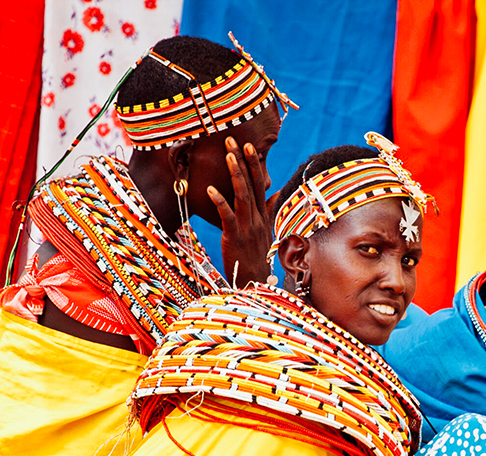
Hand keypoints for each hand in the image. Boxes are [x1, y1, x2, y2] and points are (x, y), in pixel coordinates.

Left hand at [207, 137, 272, 286]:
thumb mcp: (265, 234)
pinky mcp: (235, 238)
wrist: (255, 284)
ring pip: (242, 196)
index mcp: (263, 218)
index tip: (249, 147)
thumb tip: (275, 194)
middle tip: (235, 141)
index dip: (254, 166)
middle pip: (251, 186)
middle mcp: (258, 220)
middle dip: (243, 162)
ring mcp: (248, 228)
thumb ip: (269, 212)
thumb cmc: (256, 260)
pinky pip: (228, 216)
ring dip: (235, 175)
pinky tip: (211, 190)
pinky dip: (220, 202)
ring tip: (227, 156)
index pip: (259, 186)